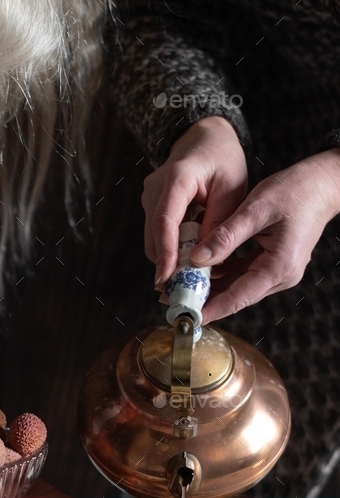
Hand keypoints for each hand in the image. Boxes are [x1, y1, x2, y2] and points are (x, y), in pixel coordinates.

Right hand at [142, 116, 247, 286]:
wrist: (204, 138)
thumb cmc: (222, 159)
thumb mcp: (231, 189)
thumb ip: (218, 223)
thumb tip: (204, 259)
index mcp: (178, 178)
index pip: (165, 221)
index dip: (166, 253)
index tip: (167, 278)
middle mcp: (155, 188)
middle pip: (154, 237)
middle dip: (166, 266)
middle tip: (182, 293)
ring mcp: (150, 197)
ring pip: (154, 240)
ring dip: (170, 260)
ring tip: (190, 282)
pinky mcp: (152, 206)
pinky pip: (159, 235)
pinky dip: (172, 250)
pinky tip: (189, 261)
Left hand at [189, 149, 339, 322]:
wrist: (323, 183)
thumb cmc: (296, 191)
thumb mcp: (255, 210)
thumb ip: (225, 236)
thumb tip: (197, 258)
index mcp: (278, 267)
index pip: (237, 297)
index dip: (210, 309)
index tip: (186, 315)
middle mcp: (280, 276)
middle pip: (236, 296)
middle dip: (205, 299)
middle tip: (173, 299)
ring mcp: (278, 271)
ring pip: (238, 286)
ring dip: (212, 286)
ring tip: (181, 285)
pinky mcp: (274, 263)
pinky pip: (244, 273)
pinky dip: (224, 273)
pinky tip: (202, 269)